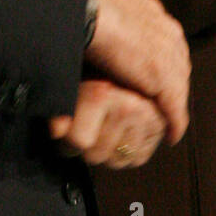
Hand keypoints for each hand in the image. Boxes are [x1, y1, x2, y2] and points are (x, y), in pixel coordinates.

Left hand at [49, 78, 166, 166]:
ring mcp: (148, 118)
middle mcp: (129, 107)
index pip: (78, 141)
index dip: (65, 143)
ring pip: (116, 161)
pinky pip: (137, 159)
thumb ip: (62, 108)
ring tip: (102, 130)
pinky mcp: (159, 126)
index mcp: (102, 94)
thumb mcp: (72, 84)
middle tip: (84, 131)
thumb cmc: (90, 69)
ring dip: (107, 152)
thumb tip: (56, 130)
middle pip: (95, 155)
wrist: (127, 53)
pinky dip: (127, 153)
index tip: (64, 136)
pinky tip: (120, 134)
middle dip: (86, 147)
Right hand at [84, 0, 188, 143]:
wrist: (85, 13)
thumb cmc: (80, 11)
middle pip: (178, 64)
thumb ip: (109, 25)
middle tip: (165, 103)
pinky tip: (172, 135)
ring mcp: (168, 55)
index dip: (162, 61)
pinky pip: (174, 106)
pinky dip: (174, 122)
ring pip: (179, 86)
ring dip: (175, 105)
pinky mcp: (163, 78)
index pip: (165, 41)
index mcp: (151, 11)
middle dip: (174, 83)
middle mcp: (166, 30)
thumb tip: (96, 27)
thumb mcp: (101, 15)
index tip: (154, 76)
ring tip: (169, 123)